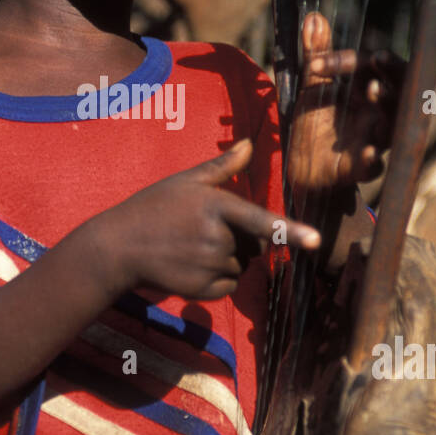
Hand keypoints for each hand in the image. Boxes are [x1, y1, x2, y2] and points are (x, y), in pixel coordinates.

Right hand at [93, 139, 320, 300]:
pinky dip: (218, 279)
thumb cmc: (153, 208)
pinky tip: (192, 266)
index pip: (260, 221)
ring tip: (193, 247)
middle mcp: (216, 238)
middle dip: (242, 238)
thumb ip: (222, 167)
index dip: (291, 231)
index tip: (317, 241)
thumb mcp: (185, 182)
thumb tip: (249, 144)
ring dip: (228, 258)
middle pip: (255, 244)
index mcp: (216, 207)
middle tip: (205, 230)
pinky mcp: (204, 290)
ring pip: (242, 265)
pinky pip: (230, 285)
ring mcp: (210, 266)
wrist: (119, 248)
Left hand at [287, 11, 402, 197]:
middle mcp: (378, 112)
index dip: (349, 61)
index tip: (315, 65)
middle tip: (379, 59)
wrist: (300, 166)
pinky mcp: (360, 169)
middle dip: (393, 72)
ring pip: (393, 123)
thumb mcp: (312, 86)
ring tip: (376, 91)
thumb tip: (313, 16)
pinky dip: (372, 160)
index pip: (371, 66)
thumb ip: (316, 55)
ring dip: (387, 105)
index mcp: (368, 89)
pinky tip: (368, 153)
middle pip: (400, 89)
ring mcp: (372, 140)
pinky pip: (374, 166)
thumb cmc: (316, 121)